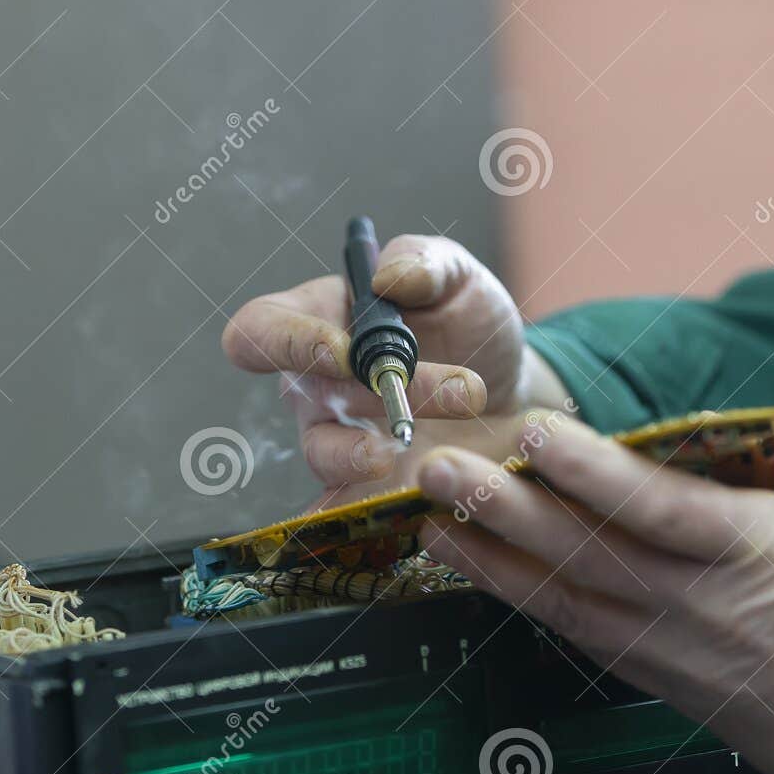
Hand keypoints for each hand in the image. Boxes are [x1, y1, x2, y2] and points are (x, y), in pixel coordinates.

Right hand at [222, 234, 568, 487]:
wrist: (511, 393)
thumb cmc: (468, 324)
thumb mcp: (457, 276)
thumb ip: (425, 260)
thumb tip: (388, 276)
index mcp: (319, 318)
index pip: (262, 329)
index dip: (290, 341)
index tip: (347, 351)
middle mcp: (315, 385)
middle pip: (300, 394)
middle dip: (364, 392)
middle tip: (431, 388)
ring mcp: (337, 439)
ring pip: (328, 453)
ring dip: (379, 445)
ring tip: (444, 434)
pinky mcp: (365, 489)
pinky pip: (345, 511)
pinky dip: (369, 513)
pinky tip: (411, 503)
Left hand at [414, 419, 773, 773]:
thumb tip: (729, 442)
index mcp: (756, 551)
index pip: (656, 506)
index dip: (589, 470)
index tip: (534, 434)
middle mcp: (702, 606)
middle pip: (586, 555)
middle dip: (502, 509)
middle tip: (437, 472)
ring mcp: (678, 654)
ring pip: (567, 605)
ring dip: (494, 562)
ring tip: (434, 525)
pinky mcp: (668, 686)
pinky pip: (587, 639)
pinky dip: (534, 606)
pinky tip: (491, 578)